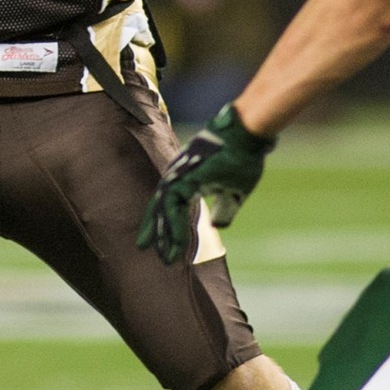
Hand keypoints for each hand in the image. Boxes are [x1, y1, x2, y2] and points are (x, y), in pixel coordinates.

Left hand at [137, 103, 275, 264]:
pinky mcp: (184, 176)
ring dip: (162, 231)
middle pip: (162, 205)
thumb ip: (224, 208)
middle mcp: (181, 175)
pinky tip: (174, 242)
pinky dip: (173, 224)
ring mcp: (181, 173)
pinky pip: (172, 205)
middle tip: (143, 248)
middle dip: (155, 227)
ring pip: (163, 206)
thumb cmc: (243, 159)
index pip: (174, 204)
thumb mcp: (235, 191)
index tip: (167, 243)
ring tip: (158, 252)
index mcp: (192, 178)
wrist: (247, 136)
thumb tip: (216, 225)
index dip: (169, 223)